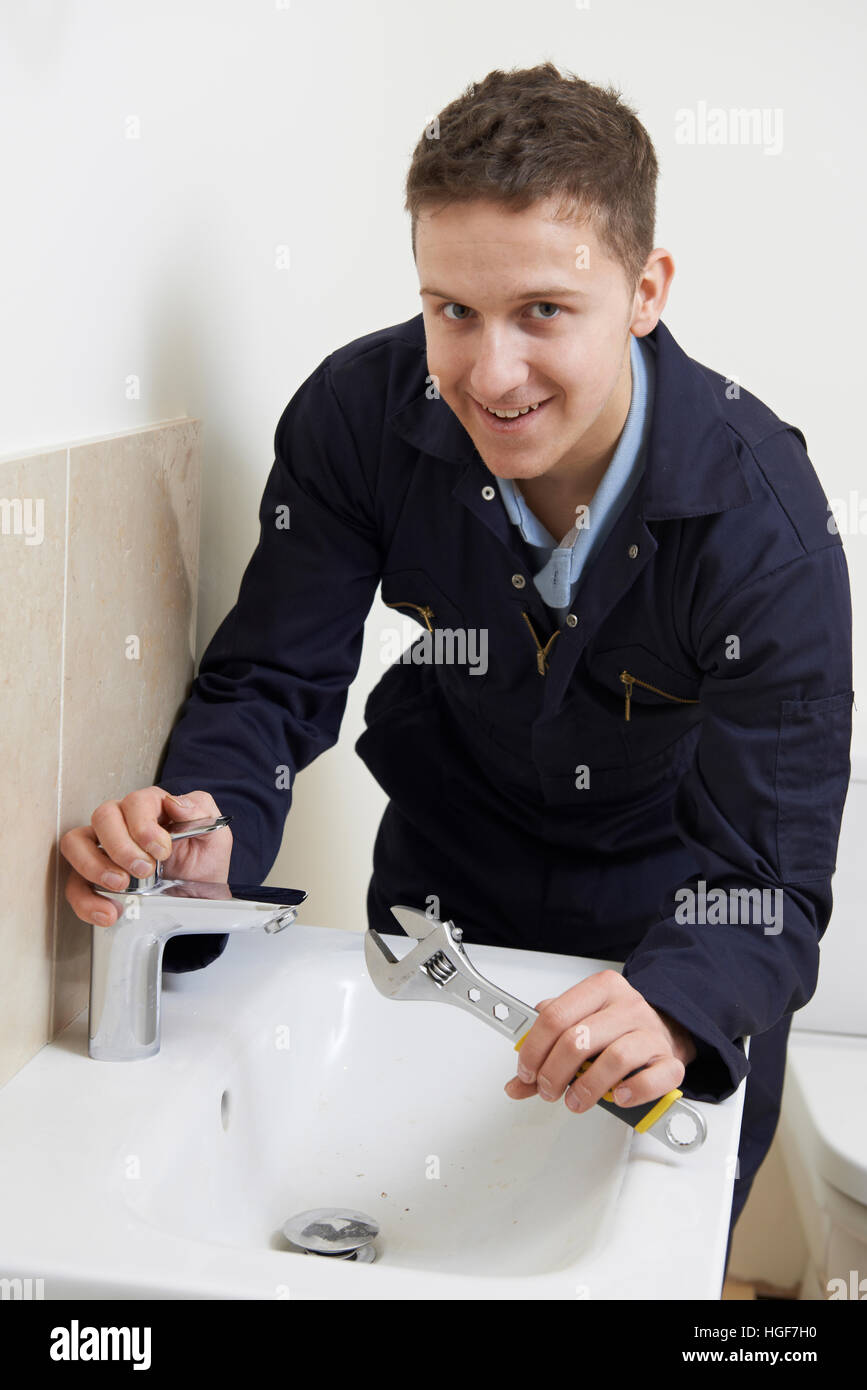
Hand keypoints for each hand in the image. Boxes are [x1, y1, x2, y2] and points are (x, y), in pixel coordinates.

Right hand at [60, 787, 231, 927]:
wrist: (199, 898)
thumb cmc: (202, 861)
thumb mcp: (214, 834)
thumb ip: (200, 811)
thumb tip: (176, 803)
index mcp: (152, 807)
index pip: (135, 802)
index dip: (143, 825)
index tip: (162, 850)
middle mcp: (123, 822)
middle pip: (103, 817)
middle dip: (121, 846)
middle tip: (144, 869)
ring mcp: (104, 849)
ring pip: (75, 843)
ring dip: (93, 865)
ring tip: (120, 886)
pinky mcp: (93, 878)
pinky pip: (74, 884)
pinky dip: (86, 900)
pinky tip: (109, 912)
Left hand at [503, 969, 696, 1112]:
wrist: (667, 1028)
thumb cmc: (615, 1029)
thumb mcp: (579, 1024)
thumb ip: (546, 1049)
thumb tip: (516, 1084)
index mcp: (600, 988)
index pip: (555, 1016)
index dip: (533, 1049)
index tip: (527, 1072)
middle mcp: (627, 1005)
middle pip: (578, 1039)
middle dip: (554, 1073)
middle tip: (548, 1091)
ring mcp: (651, 1032)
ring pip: (615, 1058)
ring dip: (587, 1088)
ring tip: (576, 1100)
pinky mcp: (671, 1060)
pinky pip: (654, 1078)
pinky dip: (633, 1092)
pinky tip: (619, 1097)